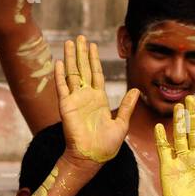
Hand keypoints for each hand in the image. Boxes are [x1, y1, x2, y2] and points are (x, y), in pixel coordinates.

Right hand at [53, 36, 139, 167]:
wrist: (92, 157)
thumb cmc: (107, 145)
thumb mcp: (122, 123)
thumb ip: (127, 106)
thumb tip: (136, 90)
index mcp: (99, 99)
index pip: (96, 74)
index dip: (94, 59)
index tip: (92, 46)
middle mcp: (86, 97)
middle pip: (83, 69)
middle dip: (81, 53)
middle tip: (80, 38)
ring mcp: (75, 100)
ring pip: (72, 74)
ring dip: (70, 58)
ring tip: (69, 43)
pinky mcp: (66, 106)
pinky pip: (62, 87)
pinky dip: (60, 75)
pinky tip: (59, 62)